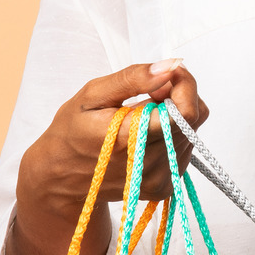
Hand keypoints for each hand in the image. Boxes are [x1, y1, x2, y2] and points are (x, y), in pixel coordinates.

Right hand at [6, 60, 207, 254]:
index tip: (166, 74)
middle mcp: (150, 164)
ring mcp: (160, 179)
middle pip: (193, 119)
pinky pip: (183, 148)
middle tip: (148, 93)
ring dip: (174, 116)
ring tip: (140, 117)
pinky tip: (144, 135)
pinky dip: (170, 134)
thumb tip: (170, 67)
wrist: (61, 179)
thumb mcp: (92, 95)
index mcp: (131, 139)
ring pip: (190, 132)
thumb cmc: (71, 132)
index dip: (183, 85)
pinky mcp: (164, 187)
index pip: (186, 111)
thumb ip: (133, 79)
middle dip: (177, 96)